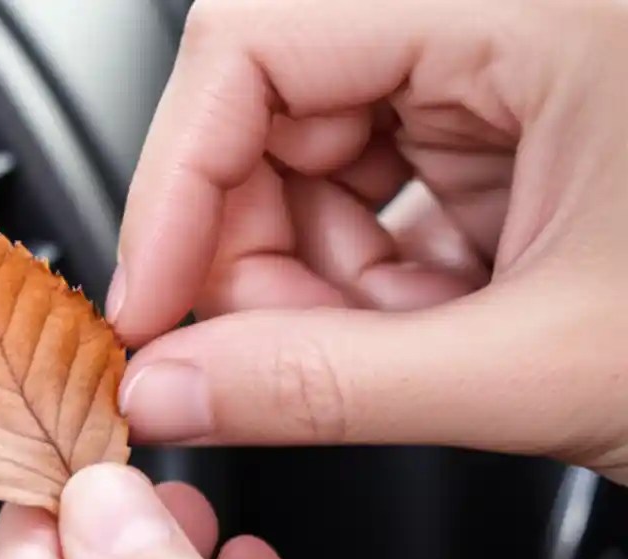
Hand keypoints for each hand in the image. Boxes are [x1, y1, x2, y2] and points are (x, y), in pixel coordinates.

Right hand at [109, 0, 627, 480]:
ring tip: (392, 356)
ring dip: (317, 286)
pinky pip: (369, 197)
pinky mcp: (501, 132)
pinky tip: (425, 331)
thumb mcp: (537, 369)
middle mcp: (503, 21)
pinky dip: (367, 284)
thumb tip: (168, 391)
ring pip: (310, 165)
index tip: (149, 300)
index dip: (173, 180)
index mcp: (526, 12)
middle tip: (265, 360)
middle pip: (270, 112)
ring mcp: (501, 74)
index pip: (255, 42)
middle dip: (253, 257)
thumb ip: (327, 386)